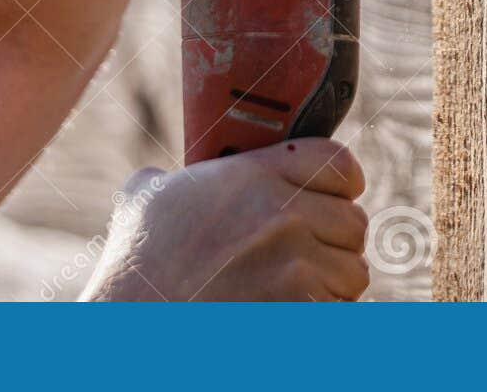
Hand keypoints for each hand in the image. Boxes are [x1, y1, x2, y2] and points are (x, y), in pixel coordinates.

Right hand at [81, 139, 370, 301]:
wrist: (133, 324)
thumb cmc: (136, 266)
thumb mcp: (147, 197)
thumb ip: (174, 177)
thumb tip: (168, 179)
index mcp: (253, 176)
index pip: (338, 161)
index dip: (342, 181)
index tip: (335, 195)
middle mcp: (282, 215)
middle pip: (354, 222)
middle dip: (336, 241)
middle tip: (310, 252)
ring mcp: (295, 267)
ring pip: (354, 272)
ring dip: (333, 283)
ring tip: (300, 288)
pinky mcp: (300, 313)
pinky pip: (341, 312)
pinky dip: (323, 316)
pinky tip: (292, 314)